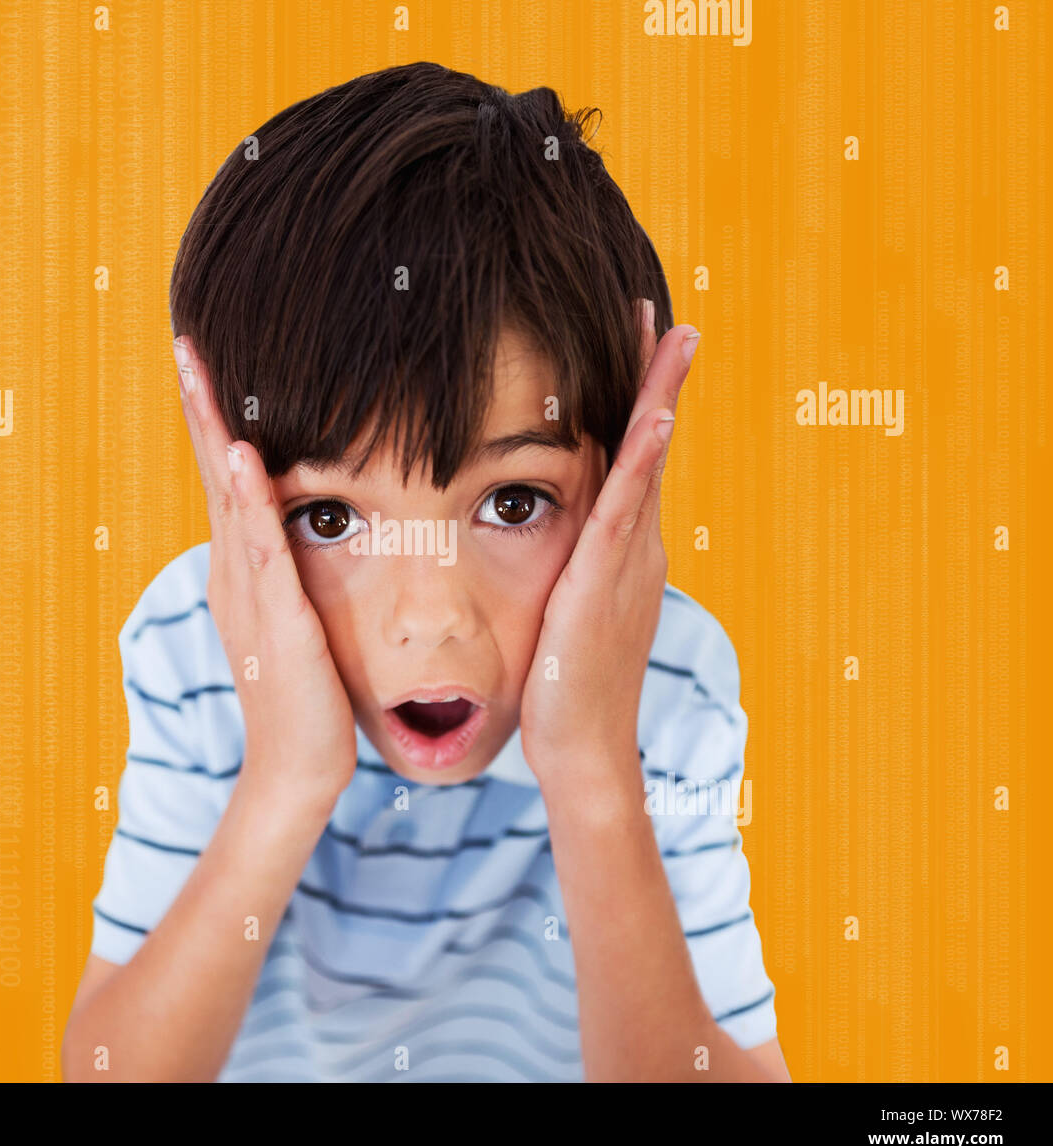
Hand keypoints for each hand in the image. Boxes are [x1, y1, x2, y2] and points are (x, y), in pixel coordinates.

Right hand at [173, 336, 359, 811]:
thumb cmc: (304, 694)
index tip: (205, 363)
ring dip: (212, 432)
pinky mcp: (276, 621)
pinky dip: (250, 502)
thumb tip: (295, 528)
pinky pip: (262, 550)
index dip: (212, 420)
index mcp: (240, 567)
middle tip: (186, 342)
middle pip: (211, 472)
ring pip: (226, 498)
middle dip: (200, 405)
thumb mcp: (291, 617)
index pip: (223, 478)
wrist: (298, 767)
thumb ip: (286, 569)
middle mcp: (233, 572)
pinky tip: (244, 457)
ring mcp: (248, 595)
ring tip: (199, 372)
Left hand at [519, 301, 697, 793]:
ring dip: (659, 398)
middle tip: (668, 318)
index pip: (632, 461)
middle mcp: (636, 547)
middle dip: (659, 380)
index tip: (639, 349)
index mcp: (622, 551)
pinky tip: (652, 418)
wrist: (582, 747)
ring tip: (672, 337)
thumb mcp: (568, 612)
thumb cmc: (566, 686)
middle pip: (650, 447)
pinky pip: (625, 511)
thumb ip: (568, 573)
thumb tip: (552, 549)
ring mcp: (628, 563)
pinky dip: (642, 462)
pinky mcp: (606, 583)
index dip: (638, 403)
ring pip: (646, 464)